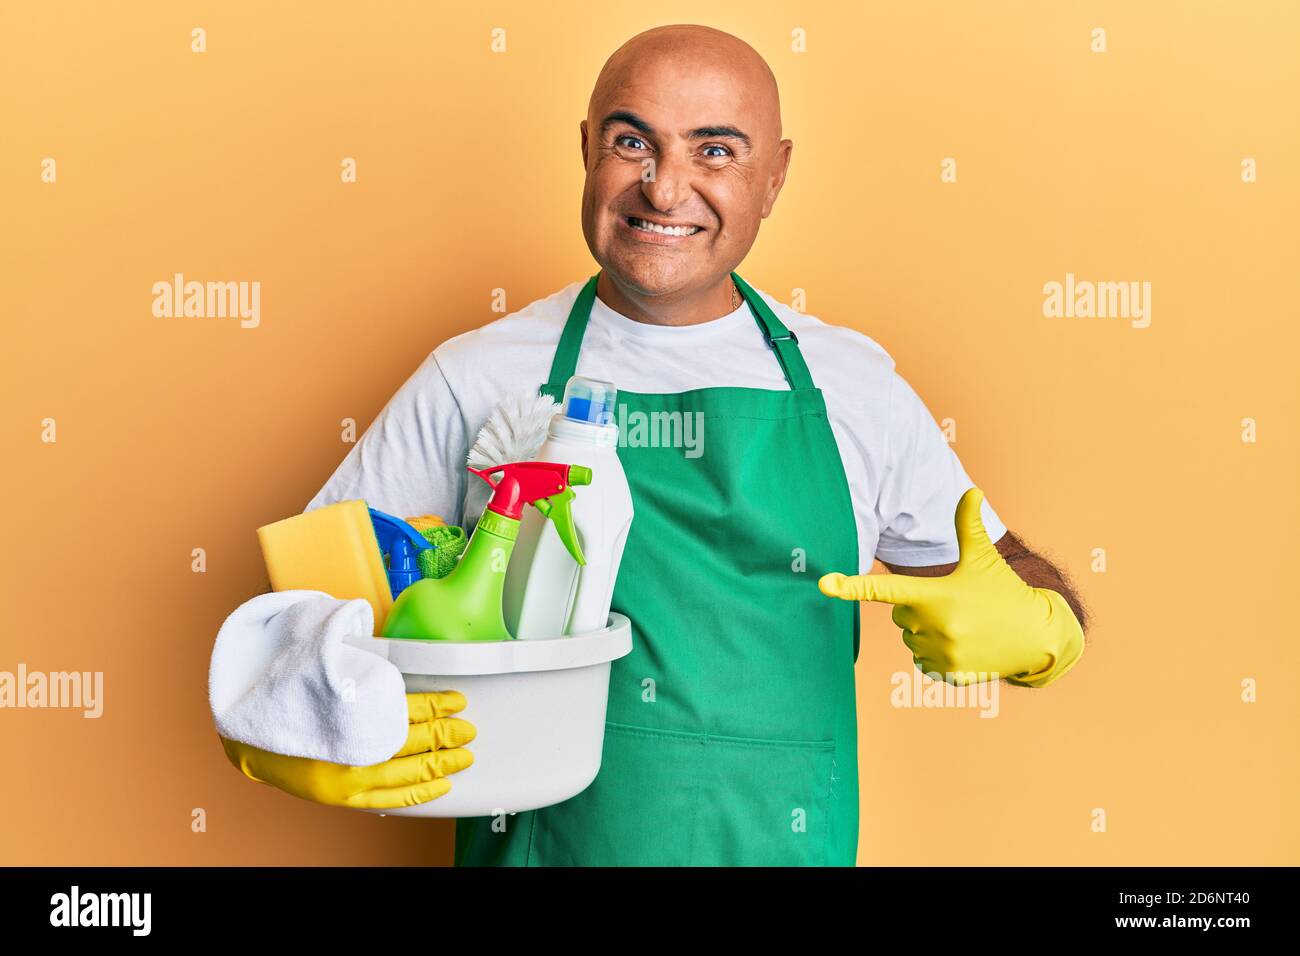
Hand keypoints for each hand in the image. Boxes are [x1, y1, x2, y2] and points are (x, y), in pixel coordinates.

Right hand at [221, 691, 475, 808]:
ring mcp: (349, 781)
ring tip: (464, 756)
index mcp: (349, 717)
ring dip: (442, 764)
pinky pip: (393, 800)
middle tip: (469, 729)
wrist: (252, 742)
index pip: (406, 710)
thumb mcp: (329, 680)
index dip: (438, 705)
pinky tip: (442, 786)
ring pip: (410, 775)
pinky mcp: (345, 799)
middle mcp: (351, 753)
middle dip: (447, 735)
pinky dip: (421, 793)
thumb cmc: (292, 706)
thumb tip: (406, 664)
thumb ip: (365, 675)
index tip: (458, 700)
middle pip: (413, 742)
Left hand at [819, 488, 1083, 686]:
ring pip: (910, 639)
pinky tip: (964, 645)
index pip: (885, 590)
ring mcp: (941, 654)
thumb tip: (971, 490)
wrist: (1037, 637)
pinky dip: (936, 653)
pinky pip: (922, 661)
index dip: (852, 586)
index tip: (824, 584)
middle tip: (954, 603)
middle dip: (919, 608)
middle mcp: (934, 627)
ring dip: (927, 632)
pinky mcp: (949, 675)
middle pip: (899, 615)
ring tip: (963, 625)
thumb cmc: (1005, 592)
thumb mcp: (985, 559)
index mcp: (936, 595)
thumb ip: (969, 525)